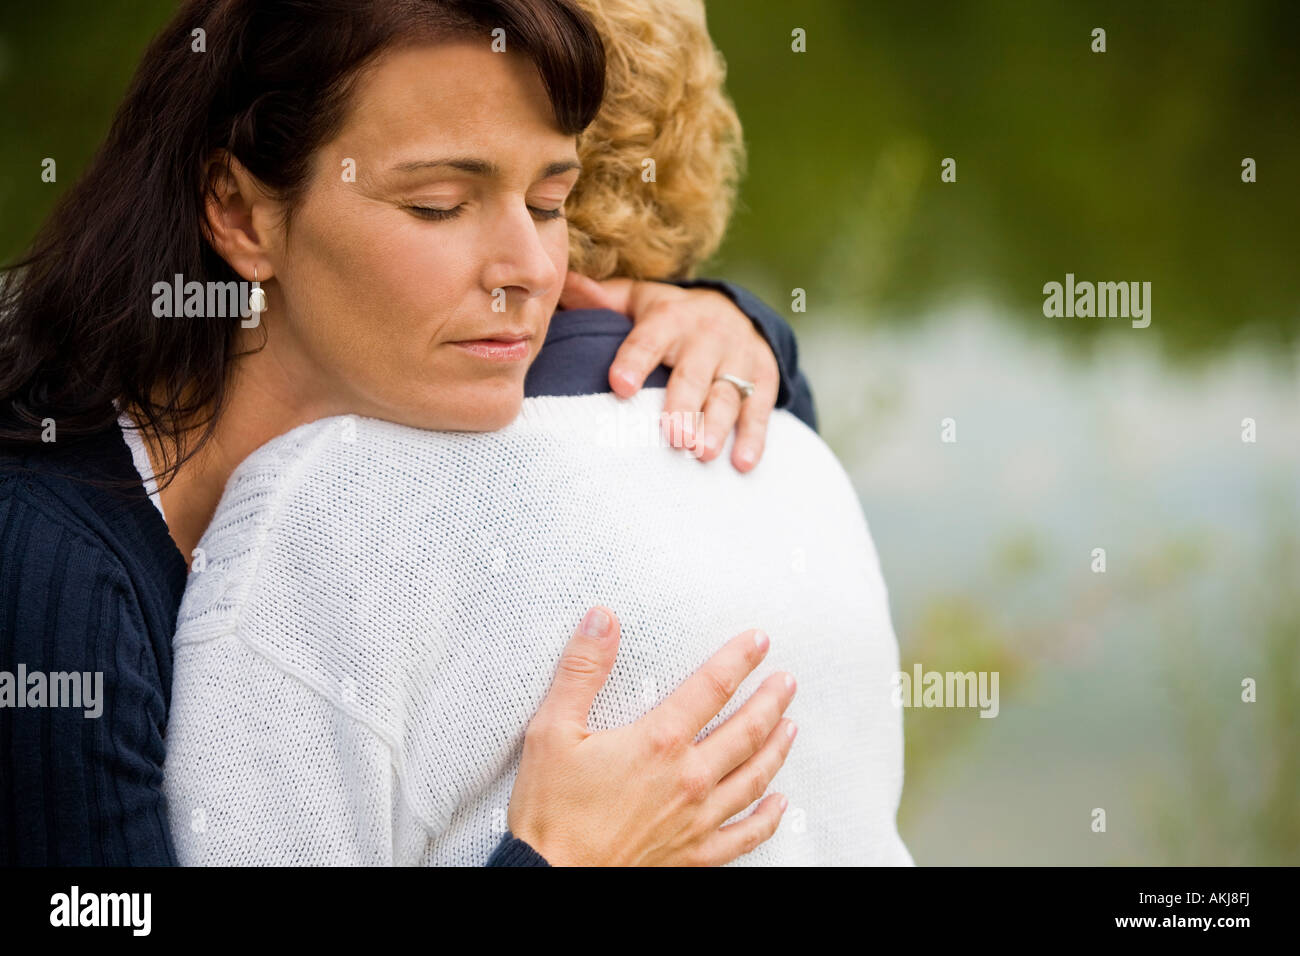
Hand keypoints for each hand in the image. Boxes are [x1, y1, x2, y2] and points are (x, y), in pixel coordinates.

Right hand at [507, 606, 797, 865]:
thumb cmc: (551, 811)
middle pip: (747, 730)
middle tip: (786, 681)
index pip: (713, 686)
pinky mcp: (696, 854)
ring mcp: (698, 819)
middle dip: (771, 700)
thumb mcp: (553, 730)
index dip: (739, 659)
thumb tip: (602, 620)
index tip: (758, 641)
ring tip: (790, 726)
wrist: (550, 879)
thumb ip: (582, 671)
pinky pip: (746, 835)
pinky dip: (768, 818)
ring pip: (754, 777)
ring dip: (777, 748)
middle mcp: (689, 778)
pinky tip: (778, 803)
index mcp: (659, 742)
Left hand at [559, 272, 780, 471]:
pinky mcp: (763, 378)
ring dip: (716, 425)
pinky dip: (753, 437)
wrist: (737, 310)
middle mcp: (706, 337)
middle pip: (692, 375)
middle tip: (672, 436)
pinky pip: (759, 409)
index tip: (620, 386)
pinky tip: (742, 463)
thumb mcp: (640, 299)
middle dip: (683, 405)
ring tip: (702, 453)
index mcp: (670, 318)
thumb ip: (603, 299)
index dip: (635, 361)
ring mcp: (738, 359)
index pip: (649, 339)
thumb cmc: (670, 317)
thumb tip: (563, 282)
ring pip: (727, 394)